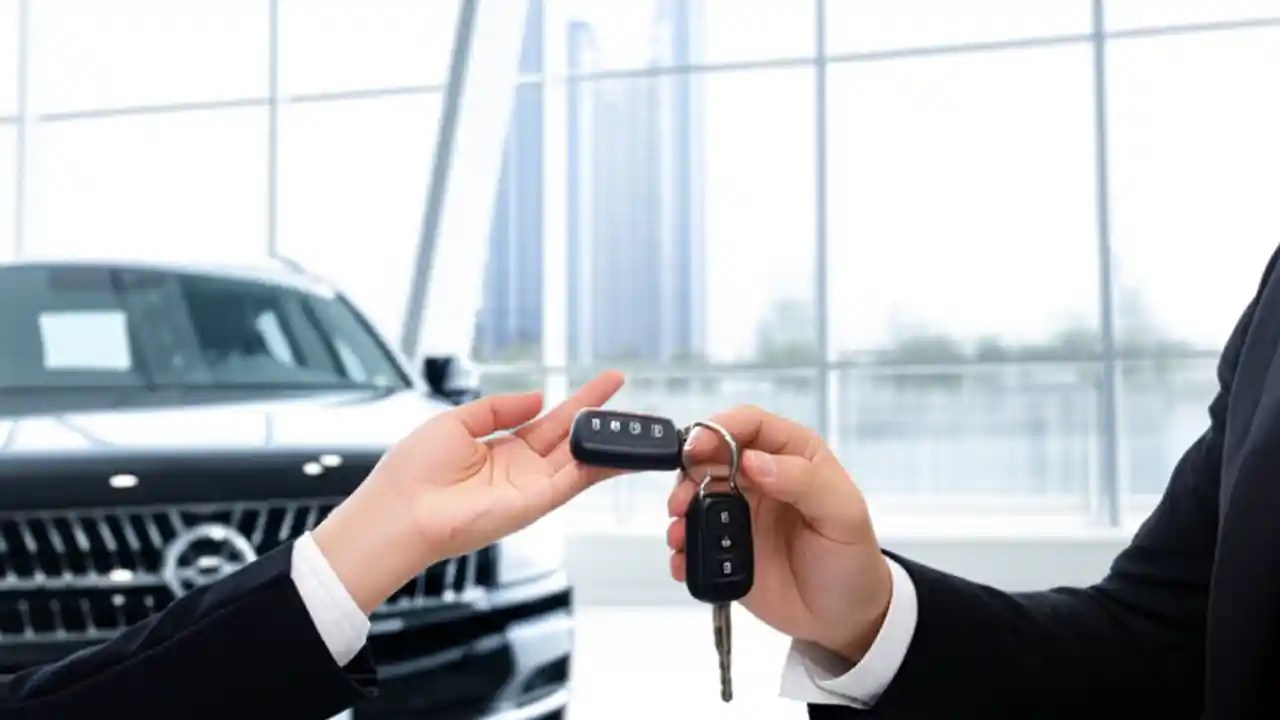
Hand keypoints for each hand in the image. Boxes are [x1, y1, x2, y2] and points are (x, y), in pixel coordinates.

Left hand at [314, 371, 624, 612]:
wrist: (401, 512)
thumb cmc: (413, 471)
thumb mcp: (457, 422)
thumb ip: (499, 408)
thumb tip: (537, 396)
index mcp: (501, 449)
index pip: (550, 420)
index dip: (580, 401)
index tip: (608, 382)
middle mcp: (521, 469)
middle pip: (573, 436)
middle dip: (603, 414)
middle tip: (628, 392)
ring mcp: (531, 487)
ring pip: (583, 459)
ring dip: (611, 439)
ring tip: (640, 421)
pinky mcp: (536, 503)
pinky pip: (577, 480)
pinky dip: (603, 464)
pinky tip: (623, 447)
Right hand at [667, 405, 891, 662]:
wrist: (842, 618)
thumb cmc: (851, 559)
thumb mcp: (843, 515)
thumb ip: (804, 481)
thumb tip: (754, 460)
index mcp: (793, 455)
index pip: (749, 424)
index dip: (720, 429)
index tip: (698, 449)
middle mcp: (761, 477)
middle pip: (711, 454)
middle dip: (690, 470)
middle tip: (683, 498)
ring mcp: (740, 511)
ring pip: (695, 492)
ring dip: (681, 506)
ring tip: (680, 532)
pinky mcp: (724, 546)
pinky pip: (692, 537)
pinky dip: (682, 545)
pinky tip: (685, 559)